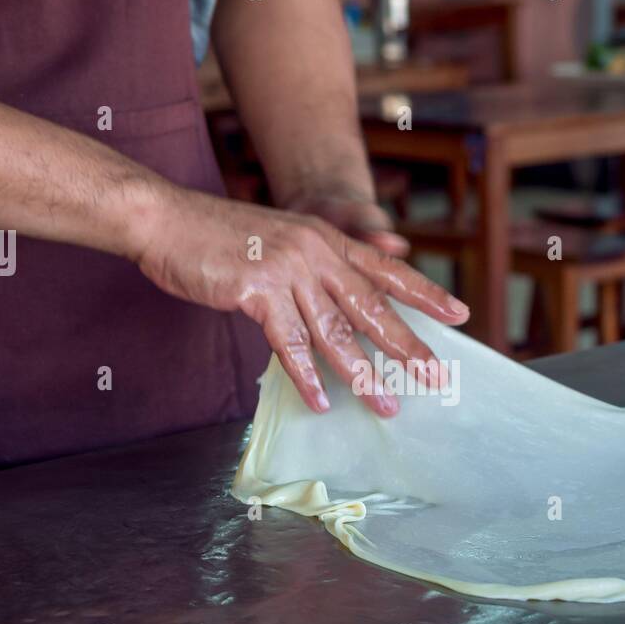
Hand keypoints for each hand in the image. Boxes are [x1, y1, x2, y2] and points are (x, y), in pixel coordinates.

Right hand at [132, 186, 467, 417]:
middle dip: (407, 345)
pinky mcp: (256, 288)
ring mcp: (287, 268)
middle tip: (437, 377)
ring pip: (335, 331)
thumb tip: (338, 298)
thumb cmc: (217, 236)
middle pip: (372, 305)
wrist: (164, 218)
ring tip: (385, 405)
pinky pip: (290, 342)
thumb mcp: (276, 241)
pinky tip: (320, 401)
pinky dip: (306, 376)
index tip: (459, 314)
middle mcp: (315, 251)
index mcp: (324, 239)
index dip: (424, 293)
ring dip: (362, 374)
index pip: (386, 268)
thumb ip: (312, 266)